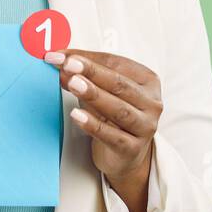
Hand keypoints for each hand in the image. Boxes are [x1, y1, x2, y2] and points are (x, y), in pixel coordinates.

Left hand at [44, 48, 161, 211]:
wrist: (124, 155)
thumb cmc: (112, 116)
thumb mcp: (100, 92)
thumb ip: (82, 77)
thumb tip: (59, 63)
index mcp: (147, 81)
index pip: (116, 64)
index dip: (88, 58)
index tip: (61, 56)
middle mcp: (152, 103)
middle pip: (119, 84)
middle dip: (92, 72)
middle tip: (69, 65)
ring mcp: (146, 127)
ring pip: (118, 109)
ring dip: (94, 95)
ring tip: (72, 84)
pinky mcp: (133, 149)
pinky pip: (112, 136)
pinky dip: (93, 125)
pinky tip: (76, 116)